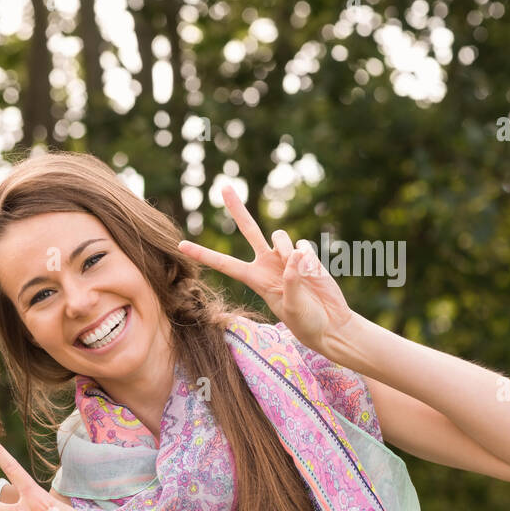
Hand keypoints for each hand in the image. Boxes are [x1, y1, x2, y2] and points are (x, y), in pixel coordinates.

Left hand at [177, 184, 356, 354]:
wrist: (330, 323)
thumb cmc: (306, 321)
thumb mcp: (293, 307)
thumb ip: (292, 281)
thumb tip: (296, 255)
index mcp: (254, 279)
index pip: (224, 263)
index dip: (203, 253)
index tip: (180, 245)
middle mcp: (266, 264)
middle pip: (249, 229)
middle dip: (237, 208)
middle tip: (224, 186)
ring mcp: (286, 258)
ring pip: (278, 236)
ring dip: (286, 249)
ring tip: (298, 269)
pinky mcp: (306, 256)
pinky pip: (303, 246)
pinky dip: (307, 257)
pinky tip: (313, 272)